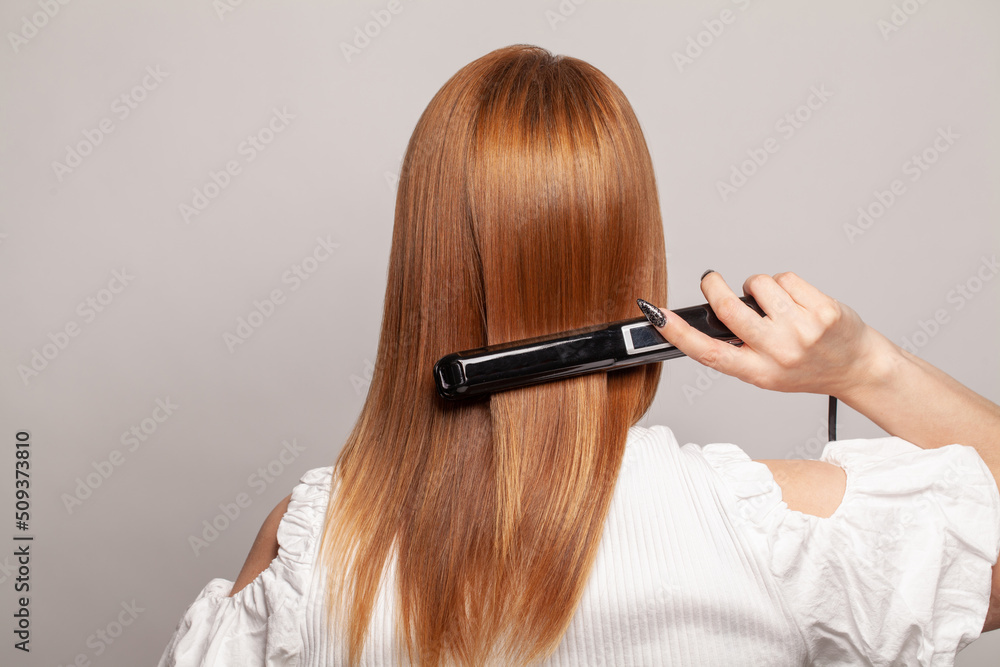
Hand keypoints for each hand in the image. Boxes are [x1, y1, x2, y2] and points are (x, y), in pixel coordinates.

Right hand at [645, 271, 888, 396]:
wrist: (857, 367)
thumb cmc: (809, 367)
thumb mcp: (767, 372)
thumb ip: (740, 351)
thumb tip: (711, 318)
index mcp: (758, 373)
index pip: (709, 352)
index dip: (679, 333)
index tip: (658, 316)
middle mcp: (778, 353)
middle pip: (729, 309)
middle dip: (714, 285)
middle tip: (711, 279)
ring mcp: (802, 331)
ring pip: (758, 284)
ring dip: (759, 286)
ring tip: (773, 301)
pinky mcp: (822, 311)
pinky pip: (786, 279)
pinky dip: (786, 284)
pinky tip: (797, 299)